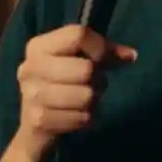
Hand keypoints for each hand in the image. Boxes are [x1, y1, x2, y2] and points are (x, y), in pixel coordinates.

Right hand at [12, 24, 137, 161]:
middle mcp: (30, 67)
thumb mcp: (79, 61)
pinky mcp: (39, 120)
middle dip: (96, 80)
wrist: (34, 126)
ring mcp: (32, 94)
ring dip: (93, 101)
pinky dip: (86, 119)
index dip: (100, 47)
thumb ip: (104, 53)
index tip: (104, 59)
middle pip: (85, 68)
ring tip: (83, 101)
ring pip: (86, 96)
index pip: (78, 35)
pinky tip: (76, 116)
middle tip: (89, 85)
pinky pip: (82, 117)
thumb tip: (131, 55)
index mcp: (38, 46)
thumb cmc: (62, 85)